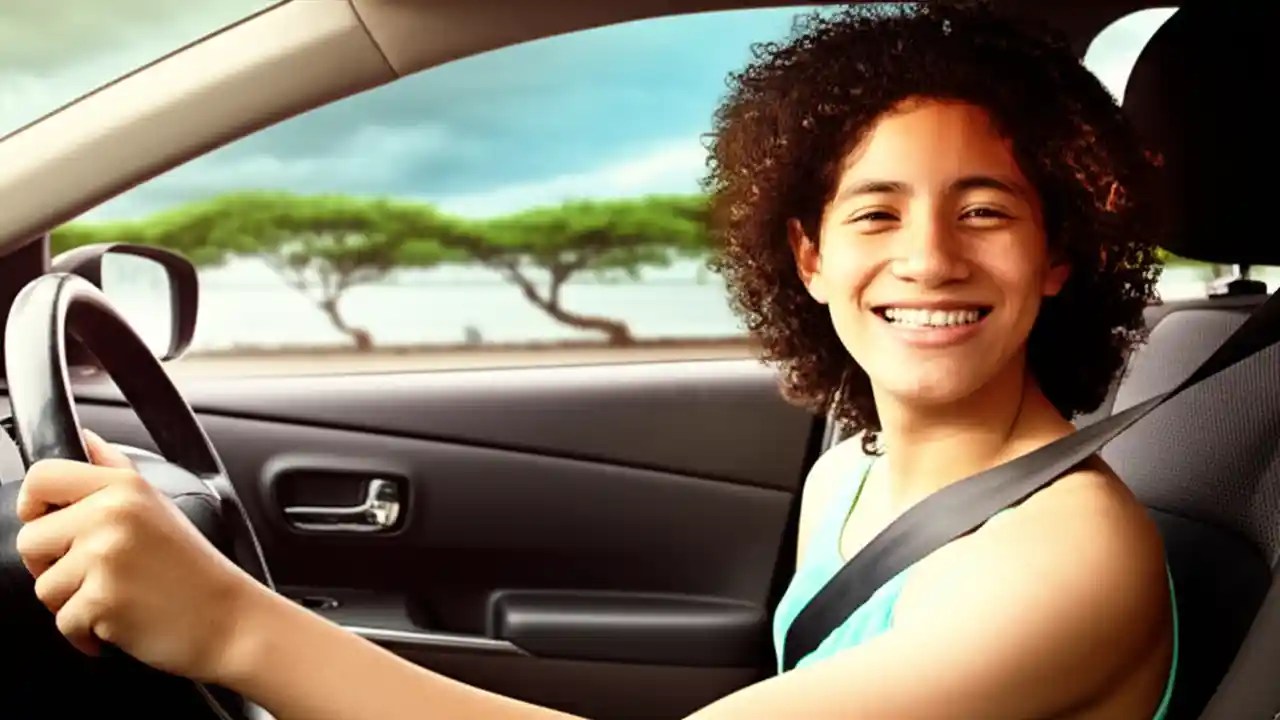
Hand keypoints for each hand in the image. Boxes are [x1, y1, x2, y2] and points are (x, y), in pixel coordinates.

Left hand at [13, 430, 263, 681]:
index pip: (42, 477)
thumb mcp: (159, 505)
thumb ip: (114, 469)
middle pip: (30, 539)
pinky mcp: (101, 602)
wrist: (228, 619)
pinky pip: (62, 622)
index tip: (49, 523)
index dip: (33, 504)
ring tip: (117, 596)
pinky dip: (86, 632)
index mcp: (124, 488)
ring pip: (44, 586)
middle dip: (53, 565)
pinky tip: (119, 620)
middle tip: (97, 573)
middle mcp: (111, 516)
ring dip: (72, 602)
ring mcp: (105, 558)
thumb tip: (85, 439)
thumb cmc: (194, 569)